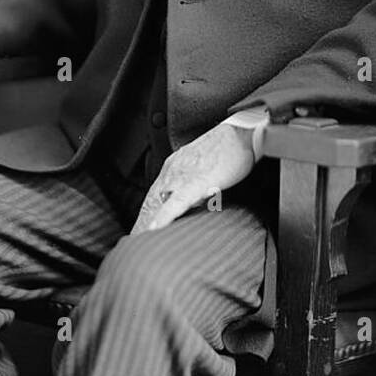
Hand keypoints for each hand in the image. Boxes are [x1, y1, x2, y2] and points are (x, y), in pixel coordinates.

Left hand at [130, 122, 256, 234]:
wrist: (242, 132)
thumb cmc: (229, 149)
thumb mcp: (205, 166)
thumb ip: (194, 181)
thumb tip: (193, 199)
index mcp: (174, 166)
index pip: (154, 196)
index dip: (146, 215)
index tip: (140, 231)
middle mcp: (173, 171)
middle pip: (151, 202)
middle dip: (140, 224)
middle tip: (134, 242)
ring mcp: (183, 176)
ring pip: (157, 204)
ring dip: (146, 224)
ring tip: (138, 242)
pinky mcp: (197, 182)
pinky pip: (177, 202)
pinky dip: (164, 216)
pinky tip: (154, 229)